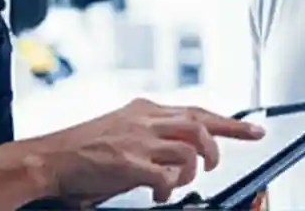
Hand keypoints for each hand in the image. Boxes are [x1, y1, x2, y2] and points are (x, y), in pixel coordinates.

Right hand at [33, 98, 265, 207]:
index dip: (229, 122)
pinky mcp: (130, 163)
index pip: (196, 111)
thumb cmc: (81, 149)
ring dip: (192, 171)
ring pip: (190, 149)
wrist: (50, 157)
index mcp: (144, 109)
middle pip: (200, 124)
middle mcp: (145, 119)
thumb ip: (150, 134)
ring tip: (180, 183)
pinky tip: (159, 194)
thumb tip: (178, 152)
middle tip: (216, 165)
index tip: (253, 129)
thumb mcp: (121, 128)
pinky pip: (166, 177)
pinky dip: (168, 188)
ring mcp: (139, 140)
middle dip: (219, 145)